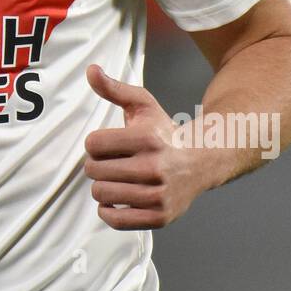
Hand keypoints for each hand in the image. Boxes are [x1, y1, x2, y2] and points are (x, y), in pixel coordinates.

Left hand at [83, 64, 204, 229]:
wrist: (200, 161)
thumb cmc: (164, 133)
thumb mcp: (143, 105)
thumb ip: (114, 88)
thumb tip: (90, 70)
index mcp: (148, 138)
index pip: (93, 144)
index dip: (96, 143)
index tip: (108, 144)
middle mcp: (154, 168)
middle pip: (93, 170)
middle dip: (97, 165)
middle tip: (113, 162)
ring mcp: (158, 195)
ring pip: (101, 194)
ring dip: (102, 186)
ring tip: (117, 179)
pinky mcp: (159, 217)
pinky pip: (114, 220)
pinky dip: (108, 211)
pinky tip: (118, 199)